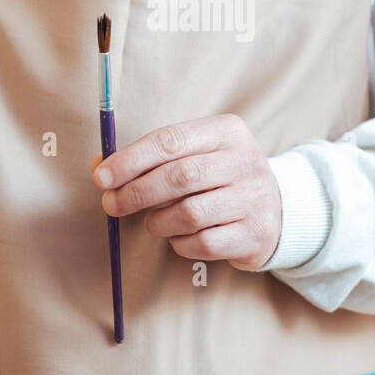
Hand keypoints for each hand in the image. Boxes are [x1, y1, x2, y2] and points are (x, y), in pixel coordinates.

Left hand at [90, 114, 282, 270]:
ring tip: (153, 222)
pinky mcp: (254, 234)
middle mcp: (246, 161)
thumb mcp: (193, 155)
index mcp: (227, 131)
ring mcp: (254, 199)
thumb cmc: (218, 178)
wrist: (275, 209)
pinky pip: (203, 243)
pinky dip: (180, 242)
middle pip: (180, 176)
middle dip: (137, 192)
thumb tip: (98, 166)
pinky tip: (178, 236)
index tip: (102, 177)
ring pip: (190, 213)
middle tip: (111, 204)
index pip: (172, 140)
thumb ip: (148, 157)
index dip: (131, 159)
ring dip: (159, 221)